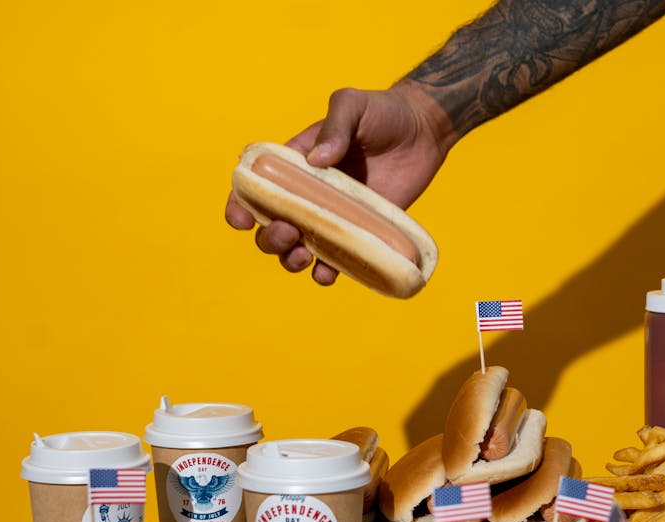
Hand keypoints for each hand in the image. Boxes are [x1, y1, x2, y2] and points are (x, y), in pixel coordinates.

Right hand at [225, 81, 453, 286]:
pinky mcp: (359, 234)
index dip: (239, 206)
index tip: (240, 219)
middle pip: (270, 227)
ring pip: (296, 249)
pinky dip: (326, 273)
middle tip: (289, 232)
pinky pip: (336, 261)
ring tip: (303, 257)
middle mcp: (307, 195)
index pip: (254, 188)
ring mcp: (332, 217)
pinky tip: (328, 273)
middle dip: (269, 238)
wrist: (424, 132)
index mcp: (294, 165)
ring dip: (289, 260)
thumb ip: (335, 126)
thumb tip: (317, 162)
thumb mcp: (353, 106)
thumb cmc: (383, 112)